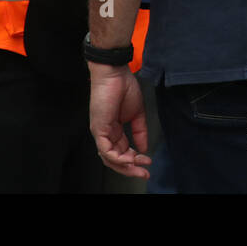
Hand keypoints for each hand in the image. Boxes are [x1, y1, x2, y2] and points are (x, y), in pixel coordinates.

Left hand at [88, 61, 151, 177]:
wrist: (114, 73)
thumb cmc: (123, 87)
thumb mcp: (137, 113)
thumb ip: (140, 131)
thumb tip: (144, 148)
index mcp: (114, 130)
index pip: (123, 152)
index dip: (135, 160)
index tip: (148, 163)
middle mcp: (105, 134)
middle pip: (115, 160)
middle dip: (131, 169)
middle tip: (144, 173)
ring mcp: (100, 133)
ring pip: (109, 159)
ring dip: (125, 166)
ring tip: (139, 166)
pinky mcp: (98, 129)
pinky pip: (106, 150)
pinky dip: (118, 157)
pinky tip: (130, 158)